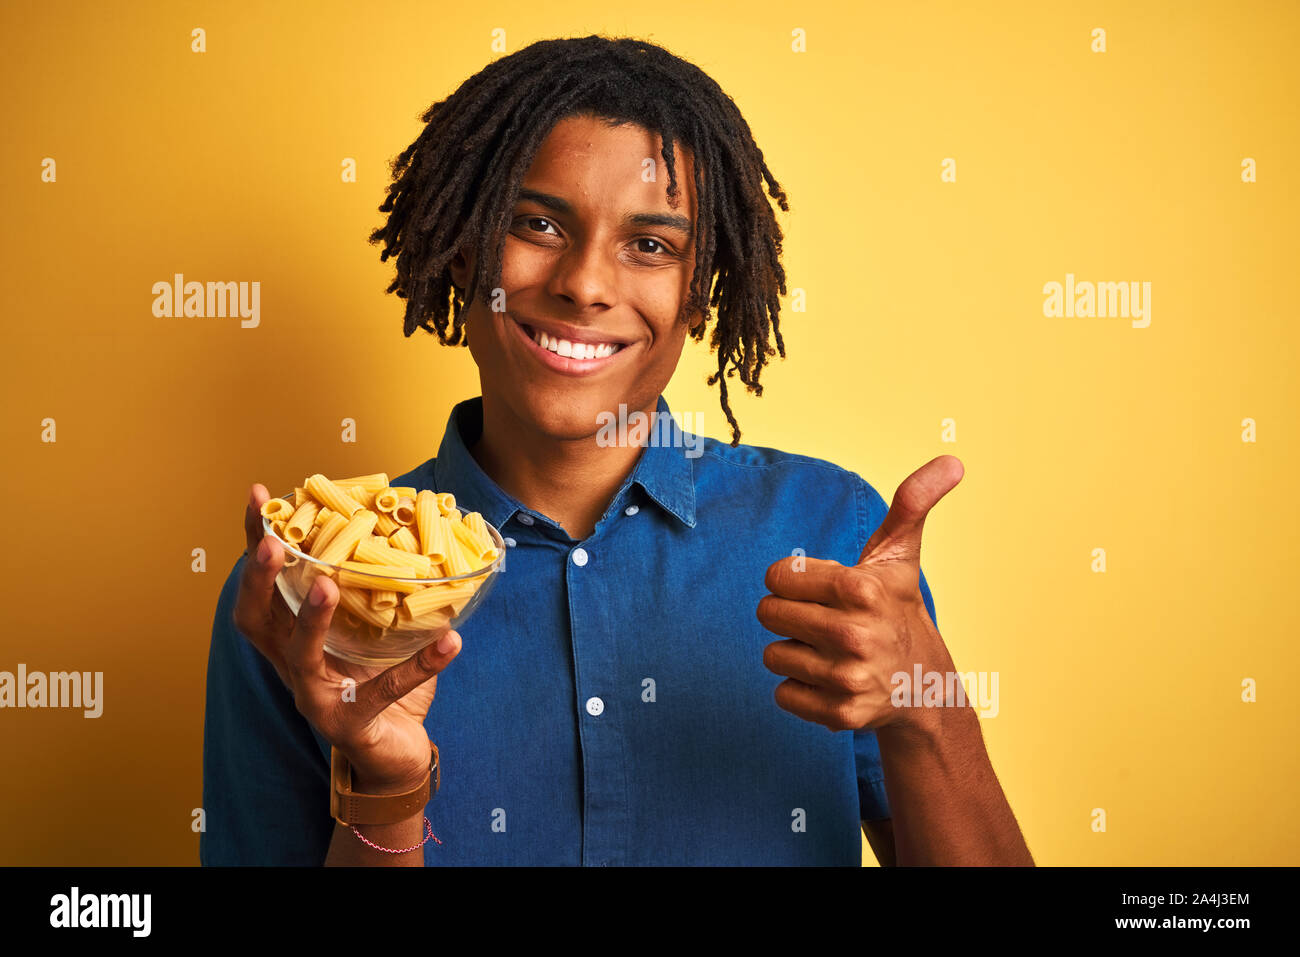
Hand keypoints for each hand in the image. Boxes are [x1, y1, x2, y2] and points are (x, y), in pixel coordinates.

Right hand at [234, 483, 460, 792]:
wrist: (394, 754)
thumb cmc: (378, 683)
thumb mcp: (375, 630)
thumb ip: (380, 589)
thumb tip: (416, 528)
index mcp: (291, 637)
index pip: (263, 584)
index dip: (254, 542)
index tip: (257, 495)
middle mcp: (292, 665)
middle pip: (256, 619)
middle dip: (259, 578)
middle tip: (272, 542)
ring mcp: (316, 697)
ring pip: (301, 657)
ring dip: (312, 619)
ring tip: (329, 584)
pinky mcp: (351, 724)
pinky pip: (385, 692)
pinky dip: (419, 666)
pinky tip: (451, 643)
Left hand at [757, 456, 963, 733]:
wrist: (923, 686)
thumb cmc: (898, 608)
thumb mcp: (900, 555)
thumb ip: (912, 503)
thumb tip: (953, 460)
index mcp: (862, 589)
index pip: (776, 577)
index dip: (793, 581)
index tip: (824, 590)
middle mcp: (855, 635)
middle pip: (768, 614)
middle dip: (789, 615)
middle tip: (824, 621)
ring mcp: (848, 679)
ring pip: (773, 655)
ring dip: (795, 653)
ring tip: (831, 651)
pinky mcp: (840, 715)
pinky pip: (782, 694)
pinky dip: (800, 690)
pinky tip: (832, 681)